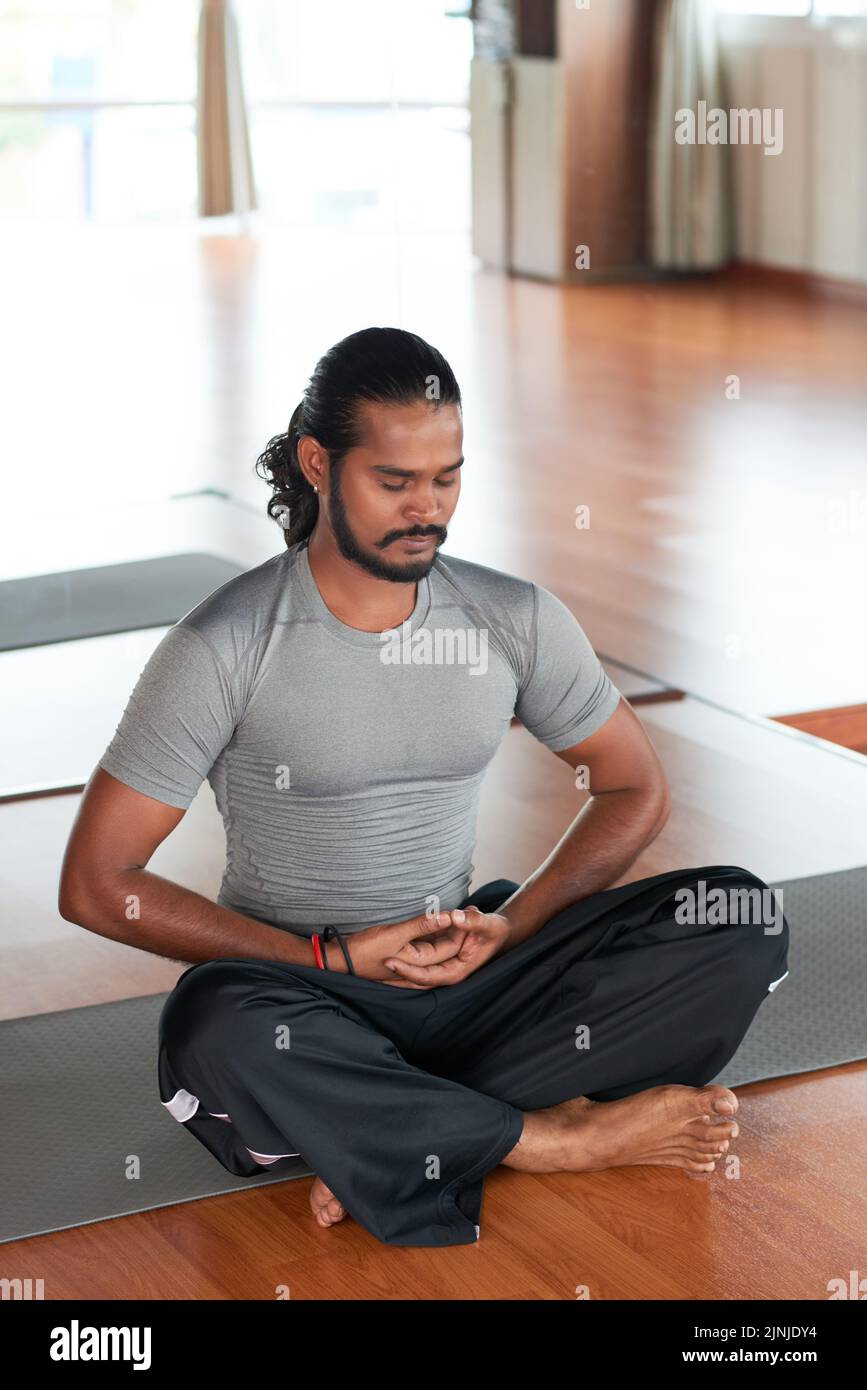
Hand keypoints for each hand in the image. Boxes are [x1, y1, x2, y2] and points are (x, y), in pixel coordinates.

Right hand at [348, 911, 470, 988]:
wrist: (340, 963)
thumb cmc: (364, 950)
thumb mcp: (394, 934)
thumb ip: (421, 925)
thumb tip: (447, 917)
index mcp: (420, 964)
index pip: (451, 946)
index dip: (461, 927)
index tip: (469, 910)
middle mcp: (419, 969)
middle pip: (446, 949)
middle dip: (458, 931)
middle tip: (468, 911)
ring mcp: (411, 966)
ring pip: (435, 948)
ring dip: (445, 932)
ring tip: (456, 914)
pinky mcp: (402, 960)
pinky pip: (424, 949)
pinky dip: (431, 936)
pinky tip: (434, 923)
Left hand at [381, 906, 512, 987]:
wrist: (501, 932)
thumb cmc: (496, 930)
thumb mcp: (487, 924)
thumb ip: (472, 920)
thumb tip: (456, 916)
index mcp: (457, 971)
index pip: (426, 977)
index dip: (407, 971)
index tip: (388, 961)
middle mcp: (447, 973)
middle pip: (415, 978)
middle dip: (394, 972)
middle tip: (371, 961)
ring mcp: (442, 967)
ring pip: (414, 972)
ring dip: (395, 968)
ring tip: (370, 960)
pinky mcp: (438, 958)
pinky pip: (416, 963)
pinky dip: (402, 960)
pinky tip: (385, 953)